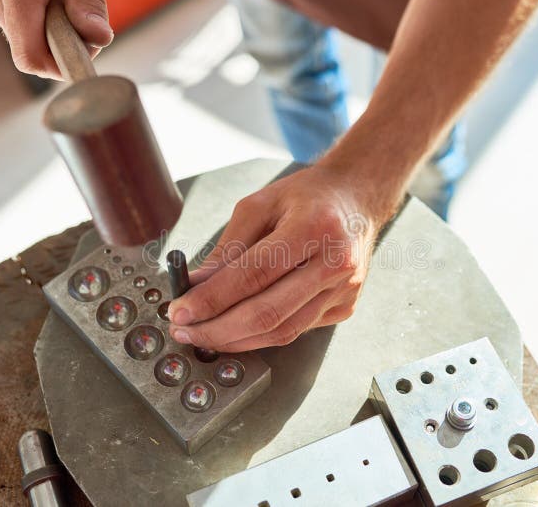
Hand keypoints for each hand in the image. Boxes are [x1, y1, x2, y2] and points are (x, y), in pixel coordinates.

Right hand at [0, 0, 112, 78]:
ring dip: (50, 24)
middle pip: (32, 49)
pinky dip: (35, 14)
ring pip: (25, 37)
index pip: (31, 57)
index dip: (62, 64)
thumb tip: (96, 38)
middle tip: (76, 2)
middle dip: (62, 37)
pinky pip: (15, 23)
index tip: (85, 51)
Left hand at [167, 164, 389, 351]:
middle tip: (185, 331)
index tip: (180, 311)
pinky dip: (262, 335)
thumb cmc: (307, 196)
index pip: (253, 275)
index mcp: (313, 228)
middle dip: (217, 329)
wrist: (357, 198)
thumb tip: (195, 286)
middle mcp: (335, 263)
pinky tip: (238, 329)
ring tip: (204, 335)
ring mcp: (344, 289)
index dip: (212, 299)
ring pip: (282, 331)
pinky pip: (297, 330)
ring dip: (237, 339)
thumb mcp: (260, 205)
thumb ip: (228, 248)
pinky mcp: (345, 306)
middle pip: (267, 313)